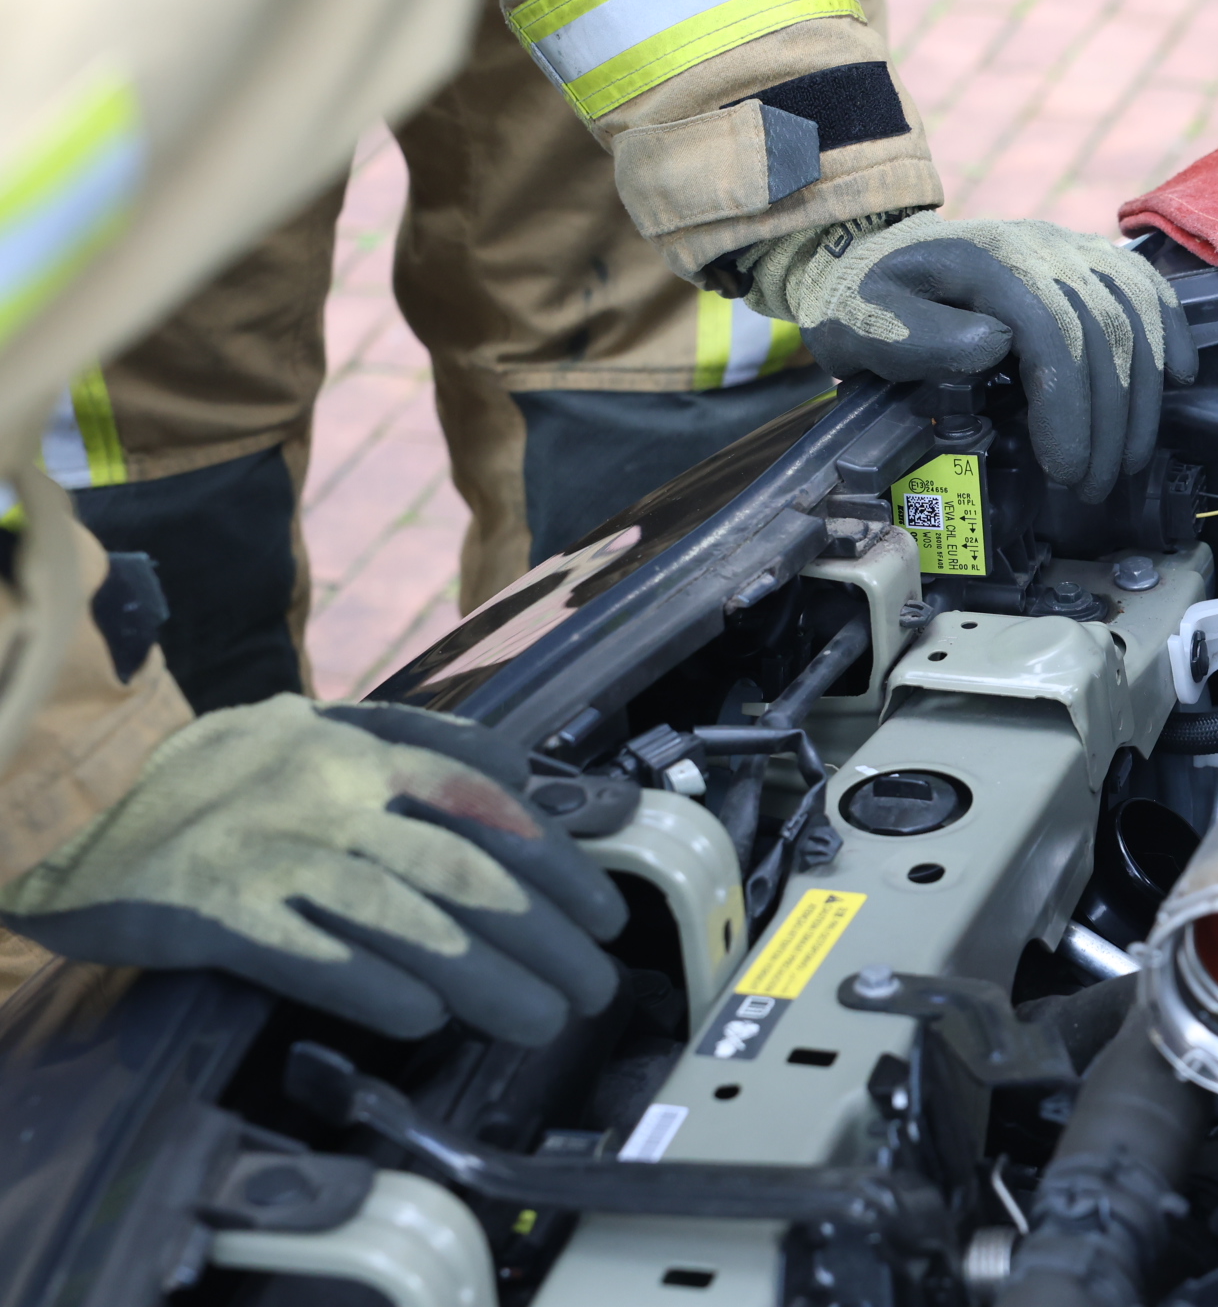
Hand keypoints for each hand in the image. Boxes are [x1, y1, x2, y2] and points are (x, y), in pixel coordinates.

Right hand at [0, 695, 625, 1043]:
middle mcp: (323, 790)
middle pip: (460, 865)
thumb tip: (521, 770)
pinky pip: (307, 953)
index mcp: (356, 745)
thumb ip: (413, 744)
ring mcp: (269, 848)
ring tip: (540, 1018)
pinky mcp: (213, 910)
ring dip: (484, 974)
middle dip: (541, 932)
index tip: (604, 911)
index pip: (485, 799)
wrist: (78, 828)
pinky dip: (373, 985)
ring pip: (401, 915)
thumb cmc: (216, 786)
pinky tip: (427, 1019)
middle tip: (593, 984)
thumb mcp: (310, 731)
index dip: (556, 859)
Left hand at [741, 213, 1197, 502]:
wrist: (871, 263)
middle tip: (1094, 487)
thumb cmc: (867, 307)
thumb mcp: (865, 325)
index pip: (1050, 331)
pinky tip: (1179, 378)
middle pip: (1102, 331)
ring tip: (1127, 460)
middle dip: (1109, 420)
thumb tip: (993, 342)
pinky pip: (1145, 287)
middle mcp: (1036, 246)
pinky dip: (1169, 331)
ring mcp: (1067, 249)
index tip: (1065, 470)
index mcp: (982, 263)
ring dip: (1141, 396)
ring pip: (1133, 314)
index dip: (1069, 406)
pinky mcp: (1086, 261)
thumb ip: (918, 335)